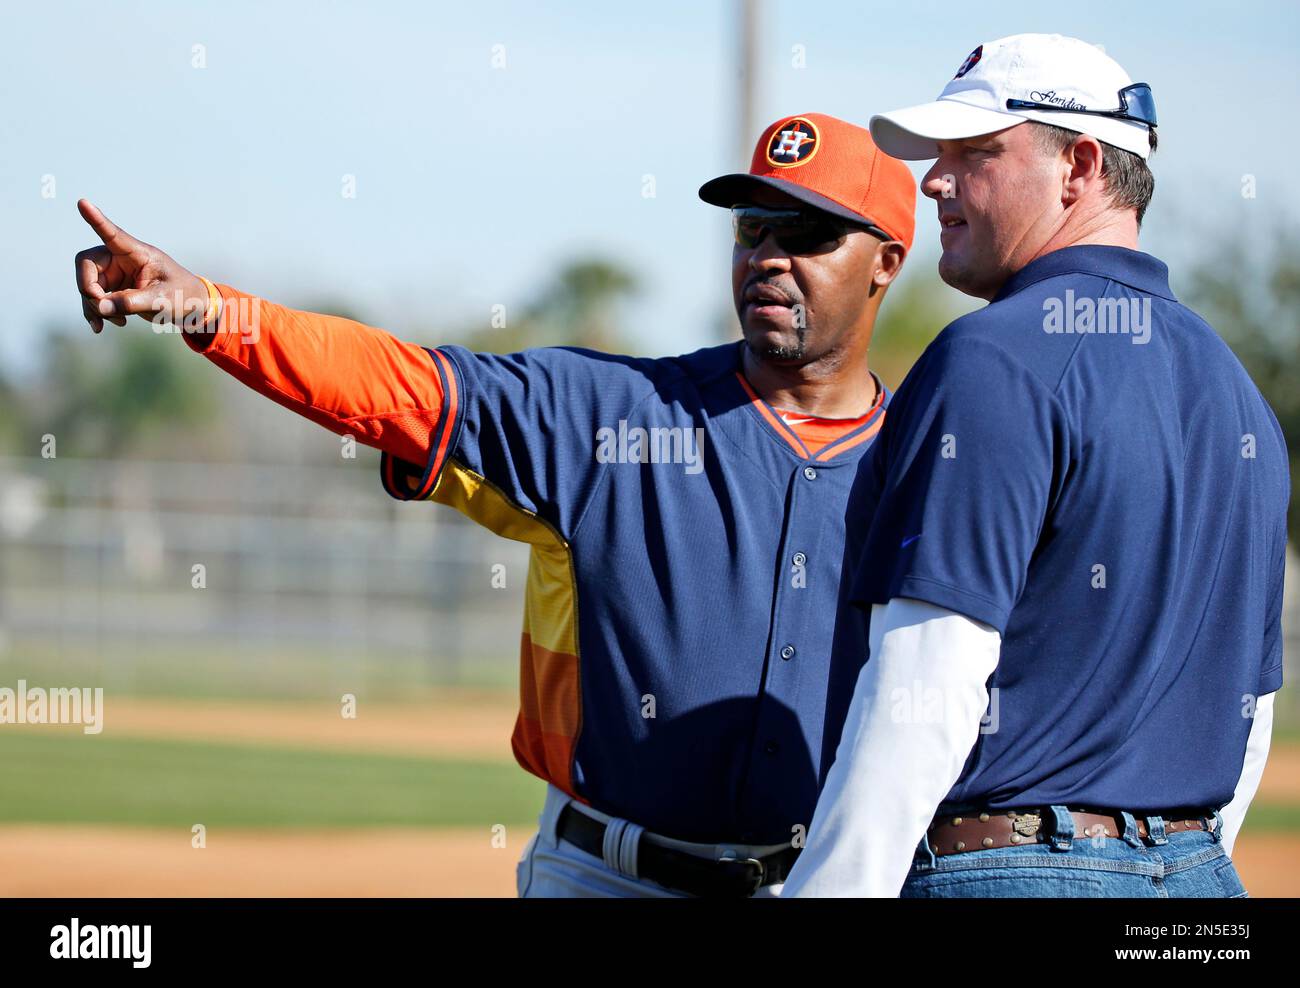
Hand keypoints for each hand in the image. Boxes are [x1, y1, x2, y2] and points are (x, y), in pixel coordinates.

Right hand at [74, 199, 208, 332]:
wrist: (191, 307)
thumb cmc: (183, 296)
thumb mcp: (162, 300)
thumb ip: (132, 302)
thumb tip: (99, 307)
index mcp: (138, 253)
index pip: (113, 234)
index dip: (96, 220)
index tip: (82, 202)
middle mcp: (121, 259)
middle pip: (87, 265)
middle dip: (89, 289)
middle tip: (105, 310)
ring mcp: (114, 274)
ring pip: (87, 285)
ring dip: (94, 306)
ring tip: (118, 321)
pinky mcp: (112, 289)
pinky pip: (92, 299)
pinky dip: (94, 313)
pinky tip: (100, 327)